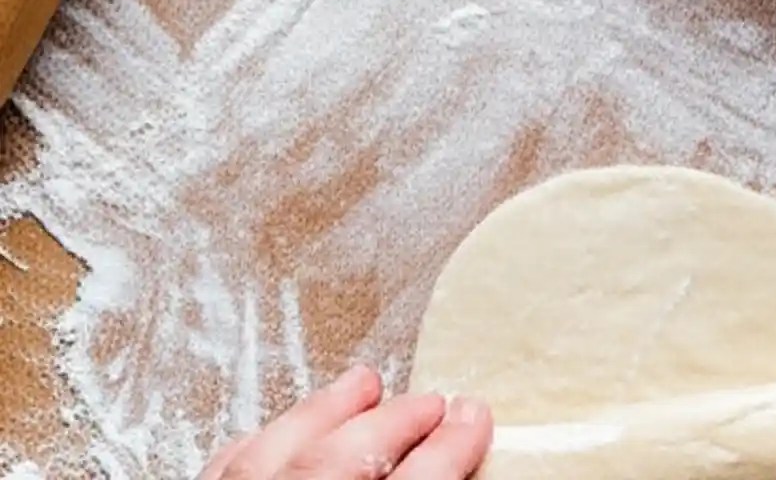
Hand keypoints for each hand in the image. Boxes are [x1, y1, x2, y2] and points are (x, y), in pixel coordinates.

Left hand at [197, 366, 492, 479]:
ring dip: (324, 414)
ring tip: (364, 385)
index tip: (473, 418)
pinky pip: (223, 470)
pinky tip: (278, 431)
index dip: (449, 448)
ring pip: (273, 455)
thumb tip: (457, 461)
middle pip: (341, 461)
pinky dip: (258, 446)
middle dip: (394, 423)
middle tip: (436, 403)